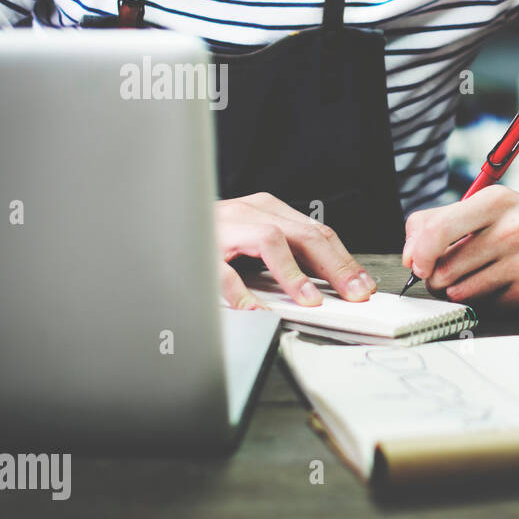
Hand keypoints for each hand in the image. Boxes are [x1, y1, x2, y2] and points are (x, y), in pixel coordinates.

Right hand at [215, 192, 376, 309]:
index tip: (363, 287)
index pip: (318, 233)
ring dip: (293, 274)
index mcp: (267, 209)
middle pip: (305, 235)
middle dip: (335, 267)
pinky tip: (255, 310)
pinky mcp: (199, 247)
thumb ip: (286, 255)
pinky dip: (241, 292)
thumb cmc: (208, 237)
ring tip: (309, 300)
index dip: (345, 261)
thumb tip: (330, 283)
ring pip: (270, 240)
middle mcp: (249, 212)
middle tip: (352, 295)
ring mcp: (224, 226)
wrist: (155, 218)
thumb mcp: (253, 239)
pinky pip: (223, 269)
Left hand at [402, 186, 518, 309]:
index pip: (438, 230)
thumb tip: (409, 256)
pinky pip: (487, 307)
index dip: (418, 253)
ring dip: (458, 291)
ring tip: (475, 277)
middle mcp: (512, 231)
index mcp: (495, 203)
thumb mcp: (486, 205)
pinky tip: (502, 284)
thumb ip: (438, 221)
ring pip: (462, 292)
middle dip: (437, 277)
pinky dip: (486, 301)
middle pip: (445, 270)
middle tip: (450, 271)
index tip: (416, 265)